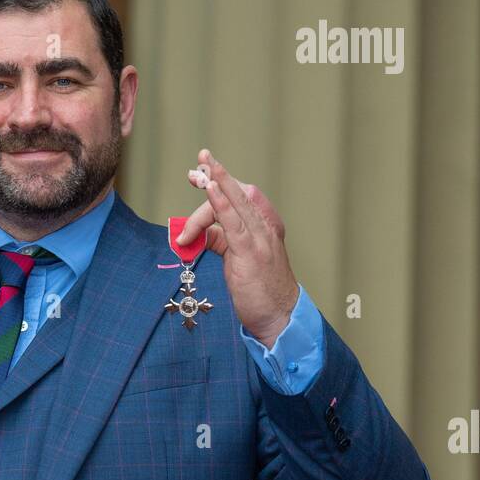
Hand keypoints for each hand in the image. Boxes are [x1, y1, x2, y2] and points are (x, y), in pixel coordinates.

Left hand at [176, 149, 298, 348]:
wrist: (280, 317)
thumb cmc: (260, 291)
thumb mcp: (239, 260)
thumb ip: (222, 242)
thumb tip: (198, 232)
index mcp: (267, 226)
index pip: (243, 196)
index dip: (222, 183)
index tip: (202, 175)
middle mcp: (266, 227)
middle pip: (240, 193)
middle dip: (218, 175)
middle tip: (199, 162)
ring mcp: (261, 239)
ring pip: (238, 202)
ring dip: (217, 183)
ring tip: (199, 172)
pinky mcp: (251, 253)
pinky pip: (234, 223)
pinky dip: (220, 204)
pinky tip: (210, 191)